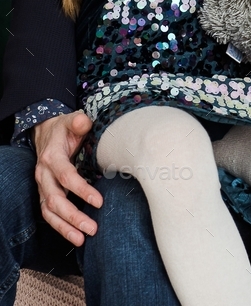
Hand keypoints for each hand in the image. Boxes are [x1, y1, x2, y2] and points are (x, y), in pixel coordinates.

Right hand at [32, 111, 102, 244]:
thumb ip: (79, 122)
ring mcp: (42, 186)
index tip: (99, 201)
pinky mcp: (44, 194)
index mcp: (52, 157)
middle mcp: (43, 175)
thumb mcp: (71, 121)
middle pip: (56, 200)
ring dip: (65, 227)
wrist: (45, 132)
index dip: (81, 190)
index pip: (66, 176)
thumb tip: (84, 122)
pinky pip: (49, 214)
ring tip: (82, 239)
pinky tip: (75, 237)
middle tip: (92, 228)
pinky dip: (60, 227)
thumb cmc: (64, 129)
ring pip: (49, 212)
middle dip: (73, 216)